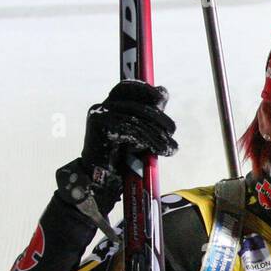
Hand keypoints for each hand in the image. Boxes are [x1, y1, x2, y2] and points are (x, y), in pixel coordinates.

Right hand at [66, 81, 175, 217]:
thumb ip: (149, 113)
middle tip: (172, 131)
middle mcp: (102, 107)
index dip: (146, 90)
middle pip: (136, 104)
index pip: (128, 88)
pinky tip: (158, 150)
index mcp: (110, 105)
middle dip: (158, 117)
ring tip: (170, 147)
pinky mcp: (98, 126)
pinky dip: (147, 140)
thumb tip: (163, 90)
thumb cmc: (121, 158)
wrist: (99, 181)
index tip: (162, 97)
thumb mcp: (138, 132)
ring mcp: (98, 115)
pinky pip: (129, 129)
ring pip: (135, 119)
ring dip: (156, 134)